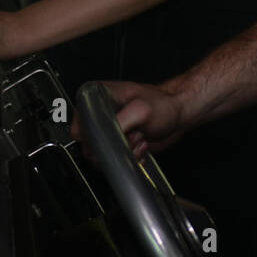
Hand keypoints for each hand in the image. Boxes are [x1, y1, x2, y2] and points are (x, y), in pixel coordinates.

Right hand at [70, 79, 186, 162]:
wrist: (178, 115)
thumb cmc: (163, 104)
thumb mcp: (141, 110)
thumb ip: (119, 123)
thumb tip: (104, 138)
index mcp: (98, 97)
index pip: (79, 125)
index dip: (93, 136)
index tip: (112, 136)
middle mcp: (101, 112)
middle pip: (89, 145)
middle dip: (115, 145)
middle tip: (132, 134)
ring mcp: (109, 128)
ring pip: (104, 156)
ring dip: (125, 152)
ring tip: (139, 138)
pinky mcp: (119, 142)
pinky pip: (116, 160)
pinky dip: (130, 158)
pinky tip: (141, 146)